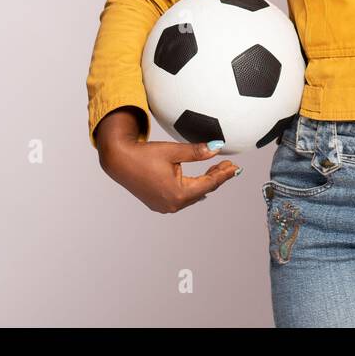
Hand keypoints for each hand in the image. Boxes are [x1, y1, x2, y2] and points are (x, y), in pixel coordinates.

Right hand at [96, 107, 238, 213]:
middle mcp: (172, 204)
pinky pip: (182, 197)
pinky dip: (192, 187)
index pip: (209, 184)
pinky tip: (199, 179)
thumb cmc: (143, 155)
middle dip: (216, 177)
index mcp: (178, 193)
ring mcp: (165, 206)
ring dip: (205, 182)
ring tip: (217, 169)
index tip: (235, 168)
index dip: (224, 175)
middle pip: (203, 190)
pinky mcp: (158, 203)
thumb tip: (216, 149)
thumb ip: (196, 152)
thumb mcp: (173, 151)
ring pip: (193, 195)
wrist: (119, 161)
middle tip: (229, 166)